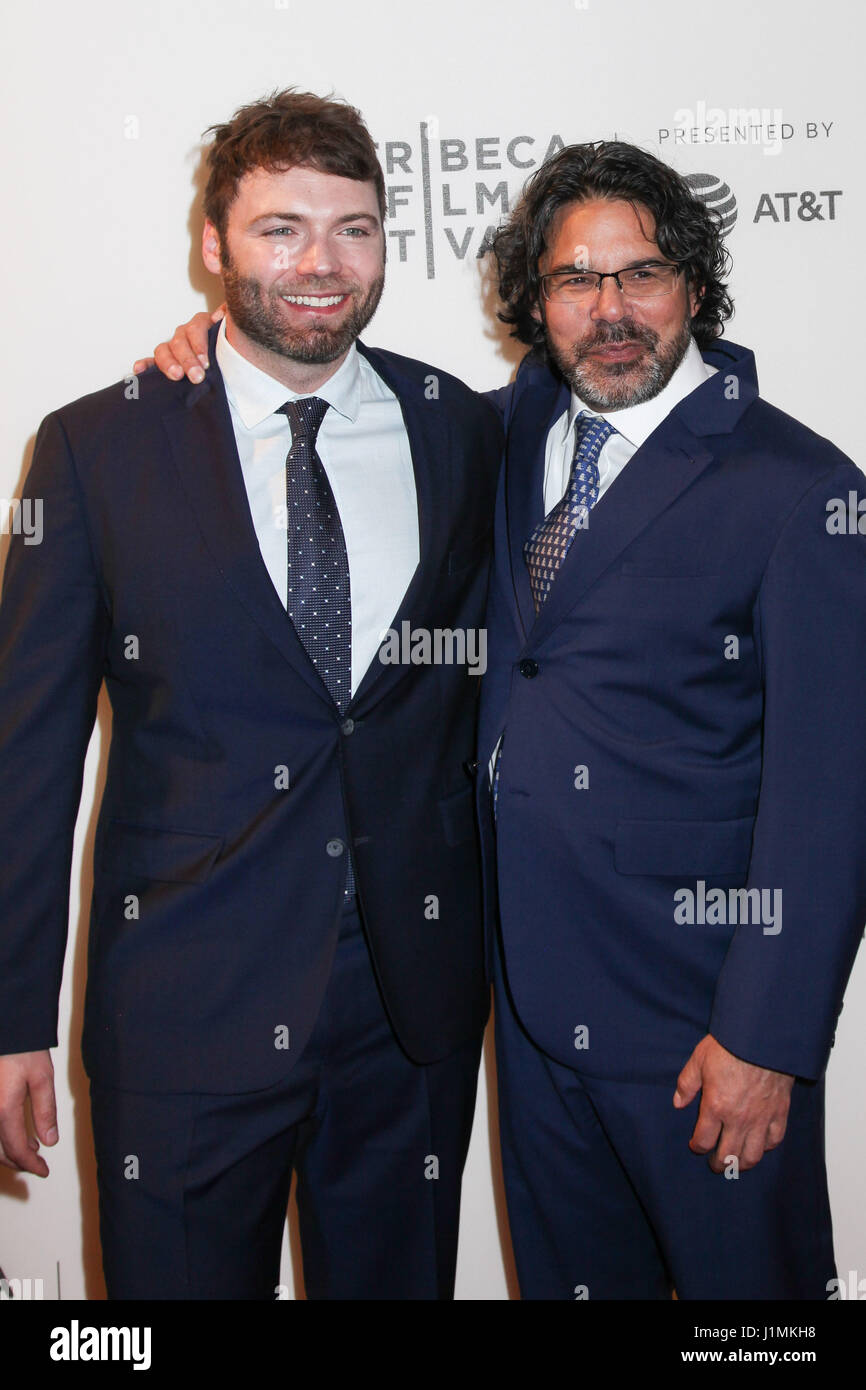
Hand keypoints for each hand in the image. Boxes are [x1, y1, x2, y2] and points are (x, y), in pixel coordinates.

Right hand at [0, 1050, 56, 1176]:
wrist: (6, 1029)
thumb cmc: (21, 1048)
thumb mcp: (42, 1078)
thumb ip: (45, 1111)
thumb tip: (49, 1141)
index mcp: (3, 1109)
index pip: (16, 1150)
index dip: (30, 1165)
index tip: (43, 1171)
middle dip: (19, 1162)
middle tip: (37, 1165)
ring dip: (7, 1152)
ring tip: (29, 1150)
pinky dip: (0, 1138)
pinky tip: (13, 1135)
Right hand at [132, 304, 225, 381]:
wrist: (228, 364)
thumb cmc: (230, 349)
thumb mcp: (234, 333)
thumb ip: (229, 321)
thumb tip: (222, 314)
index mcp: (200, 325)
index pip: (195, 329)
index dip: (199, 346)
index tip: (206, 363)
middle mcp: (184, 334)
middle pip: (179, 342)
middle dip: (187, 360)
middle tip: (196, 376)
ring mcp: (172, 348)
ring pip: (163, 350)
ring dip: (168, 363)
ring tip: (176, 376)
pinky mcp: (163, 362)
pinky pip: (150, 361)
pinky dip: (144, 365)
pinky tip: (138, 370)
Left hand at [673, 1033, 793, 1173]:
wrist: (763, 1038)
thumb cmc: (730, 1045)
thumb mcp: (699, 1060)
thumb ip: (687, 1084)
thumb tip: (678, 1103)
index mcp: (716, 1106)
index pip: (704, 1140)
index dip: (698, 1147)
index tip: (696, 1146)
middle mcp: (738, 1119)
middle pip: (728, 1155)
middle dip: (719, 1164)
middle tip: (716, 1164)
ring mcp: (761, 1118)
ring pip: (752, 1155)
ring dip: (742, 1164)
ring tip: (736, 1164)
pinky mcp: (779, 1113)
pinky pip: (775, 1140)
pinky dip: (767, 1147)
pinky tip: (761, 1146)